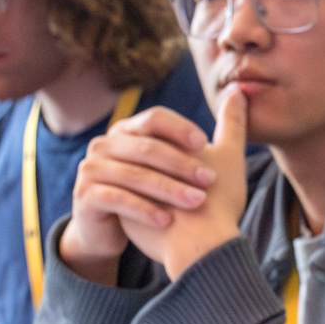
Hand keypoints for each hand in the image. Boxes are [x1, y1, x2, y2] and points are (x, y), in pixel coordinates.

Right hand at [60, 102, 224, 283]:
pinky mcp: (85, 196)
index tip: (206, 144)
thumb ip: (219, 128)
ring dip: (168, 190)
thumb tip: (239, 92)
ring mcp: (91, 169)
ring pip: (134, 175)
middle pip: (147, 148)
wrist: (116, 231)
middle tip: (210, 180)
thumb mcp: (185, 161)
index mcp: (127, 131)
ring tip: (196, 202)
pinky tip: (166, 221)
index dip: (180, 129)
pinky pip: (117, 199)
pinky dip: (143, 209)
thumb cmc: (158, 194)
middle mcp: (105, 144)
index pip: (154, 118)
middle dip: (181, 165)